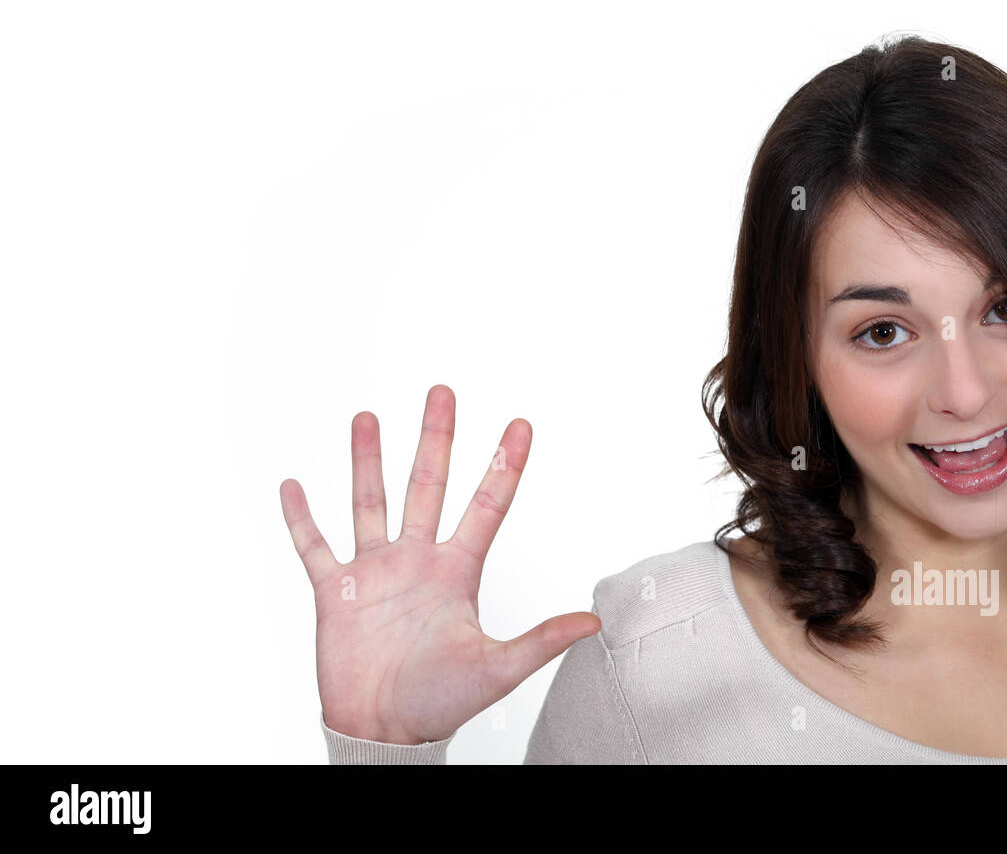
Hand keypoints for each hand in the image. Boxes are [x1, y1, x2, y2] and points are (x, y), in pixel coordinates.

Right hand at [279, 385, 600, 744]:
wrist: (384, 733)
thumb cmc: (439, 704)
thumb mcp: (497, 668)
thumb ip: (540, 640)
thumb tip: (593, 622)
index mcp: (457, 572)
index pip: (487, 505)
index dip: (503, 465)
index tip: (519, 425)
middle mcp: (418, 561)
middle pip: (428, 485)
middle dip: (436, 438)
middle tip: (442, 392)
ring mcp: (376, 573)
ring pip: (370, 502)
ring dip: (367, 460)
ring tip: (367, 417)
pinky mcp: (336, 592)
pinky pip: (314, 546)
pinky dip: (302, 518)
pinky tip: (293, 486)